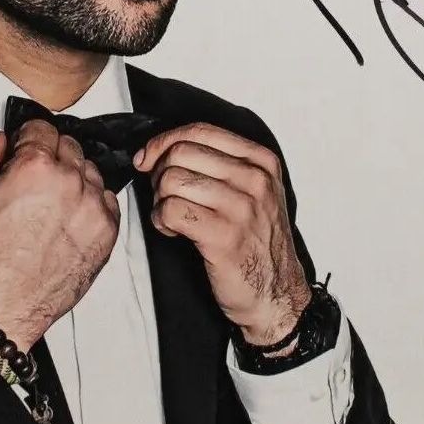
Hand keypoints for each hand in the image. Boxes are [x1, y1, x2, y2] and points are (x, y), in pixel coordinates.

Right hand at [0, 119, 120, 350]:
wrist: (5, 302)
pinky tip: (70, 218)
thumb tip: (1, 141)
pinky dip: (91, 203)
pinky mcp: (107, 229)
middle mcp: (69, 180)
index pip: (43, 127)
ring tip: (53, 203)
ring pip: (90, 171)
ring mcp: (92, 204)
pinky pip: (107, 199)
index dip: (29, 138)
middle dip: (52, 156)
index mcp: (35, 166)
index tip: (25, 150)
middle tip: (36, 180)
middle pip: (69, 146)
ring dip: (74, 178)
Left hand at [134, 122, 311, 345]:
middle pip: (181, 153)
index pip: (200, 131)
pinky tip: (174, 231)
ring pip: (172, 180)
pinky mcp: (224, 237)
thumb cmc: (256, 241)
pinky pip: (171, 211)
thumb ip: (218, 163)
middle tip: (165, 196)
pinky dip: (161, 221)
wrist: (275, 292)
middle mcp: (255, 180)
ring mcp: (242, 208)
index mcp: (261, 161)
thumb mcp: (252, 190)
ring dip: (160, 200)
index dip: (164, 142)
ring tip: (173, 217)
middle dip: (159, 173)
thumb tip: (159, 150)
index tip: (148, 158)